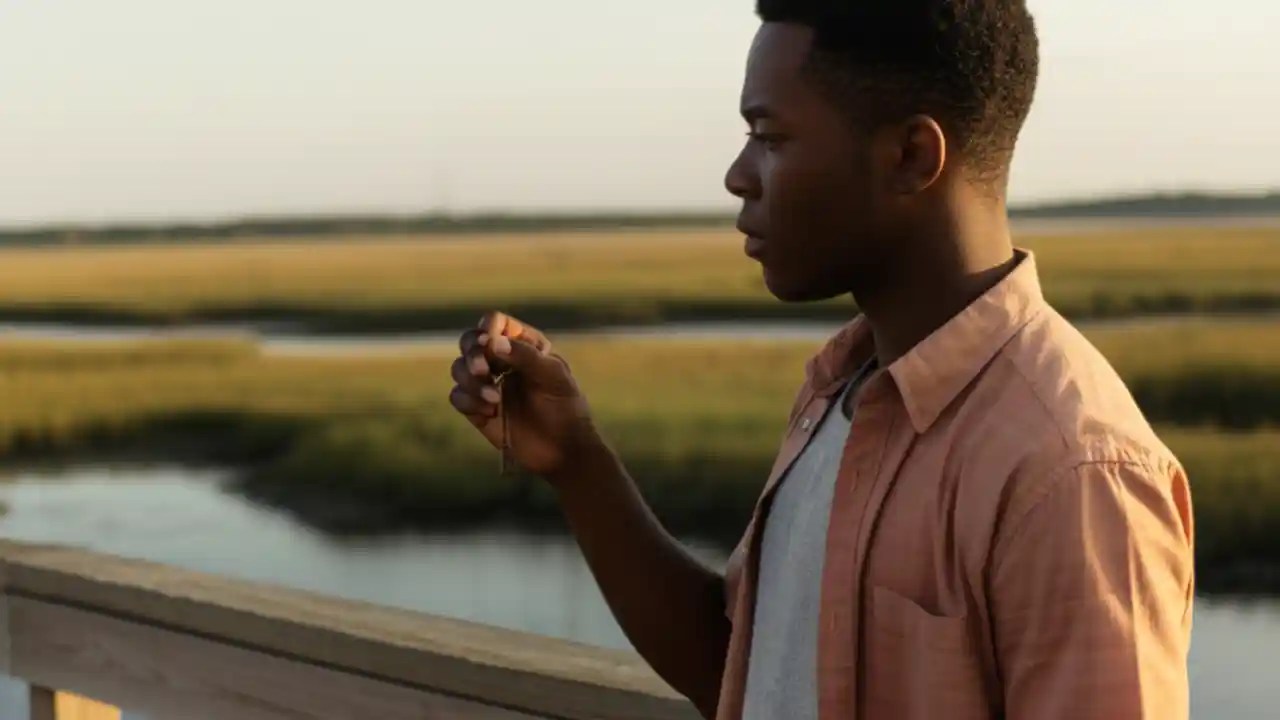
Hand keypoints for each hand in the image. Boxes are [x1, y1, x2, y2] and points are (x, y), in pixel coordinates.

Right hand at [449, 312, 602, 479]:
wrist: (563, 451)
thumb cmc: (565, 408)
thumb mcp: (553, 377)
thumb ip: (525, 356)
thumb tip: (493, 342)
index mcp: (523, 345)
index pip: (496, 323)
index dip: (488, 328)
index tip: (490, 344)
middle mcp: (502, 360)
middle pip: (470, 341)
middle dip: (472, 354)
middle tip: (483, 371)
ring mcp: (488, 384)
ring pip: (459, 368)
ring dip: (470, 381)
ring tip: (494, 400)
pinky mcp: (478, 408)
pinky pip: (458, 396)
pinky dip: (468, 401)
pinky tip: (490, 412)